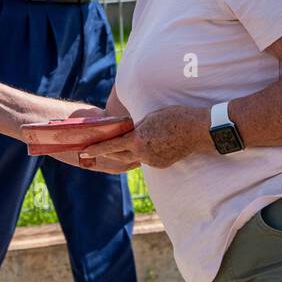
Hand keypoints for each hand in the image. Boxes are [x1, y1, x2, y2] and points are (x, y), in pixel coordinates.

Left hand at [76, 105, 205, 172]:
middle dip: (107, 152)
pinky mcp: (161, 165)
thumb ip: (136, 127)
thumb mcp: (150, 117)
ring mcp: (152, 161)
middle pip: (118, 155)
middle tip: (95, 148)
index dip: (96, 148)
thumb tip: (129, 132)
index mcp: (137, 140)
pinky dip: (142, 153)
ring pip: (133, 157)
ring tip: (122, 145)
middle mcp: (142, 154)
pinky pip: (146, 159)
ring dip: (126, 152)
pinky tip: (147, 146)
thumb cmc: (174, 117)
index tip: (84, 151)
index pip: (111, 146)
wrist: (197, 131)